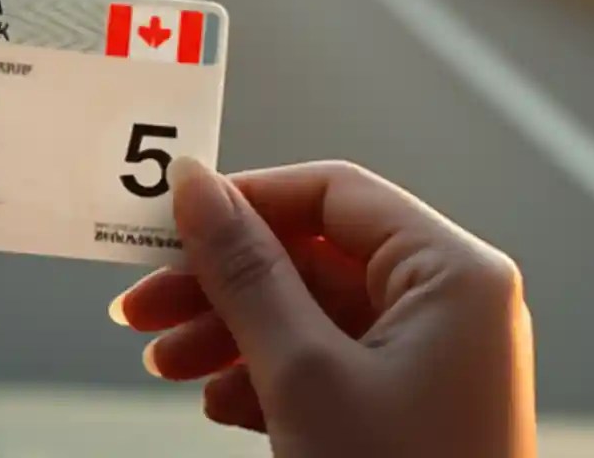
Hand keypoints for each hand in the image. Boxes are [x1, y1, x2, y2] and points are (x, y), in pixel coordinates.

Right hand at [110, 159, 535, 457]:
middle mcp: (448, 305)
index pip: (334, 192)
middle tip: (141, 304)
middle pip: (311, 256)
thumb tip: (195, 186)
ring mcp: (427, 359)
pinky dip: (262, 376)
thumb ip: (245, 271)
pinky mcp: (403, 405)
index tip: (170, 222)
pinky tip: (215, 402)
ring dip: (227, 333)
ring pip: (307, 314)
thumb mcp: (303, 374)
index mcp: (452, 274)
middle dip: (220, 283)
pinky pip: (322, 363)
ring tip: (162, 363)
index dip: (246, 200)